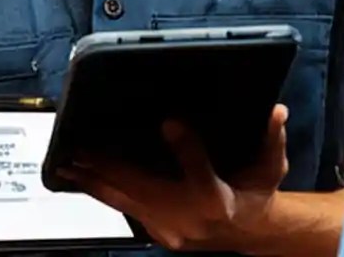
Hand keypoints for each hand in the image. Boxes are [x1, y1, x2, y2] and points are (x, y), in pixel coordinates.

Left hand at [63, 105, 290, 252]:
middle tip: (82, 147)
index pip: (201, 172)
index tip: (170, 122)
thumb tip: (276, 111)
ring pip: (126, 202)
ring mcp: (169, 228)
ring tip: (68, 164)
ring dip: (95, 181)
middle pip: (146, 190)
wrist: (247, 233)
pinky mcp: (156, 232)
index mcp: (220, 198)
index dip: (186, 148)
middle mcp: (190, 218)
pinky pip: (124, 209)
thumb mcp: (272, 168)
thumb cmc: (256, 194)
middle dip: (111, 167)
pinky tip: (81, 178)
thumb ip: (273, 140)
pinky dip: (101, 192)